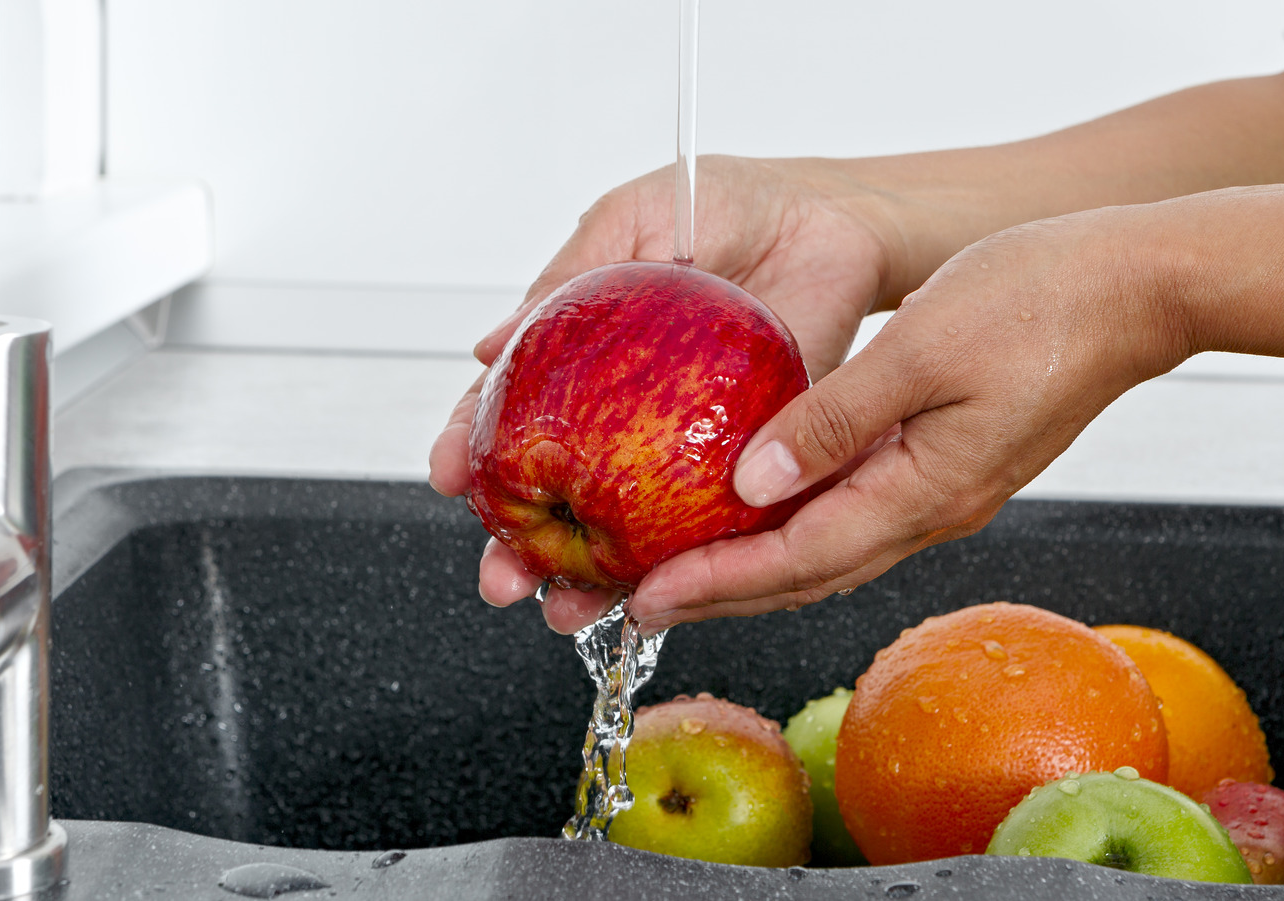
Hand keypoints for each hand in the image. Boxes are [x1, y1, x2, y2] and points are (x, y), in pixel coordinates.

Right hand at [429, 155, 913, 632]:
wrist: (833, 218)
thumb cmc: (729, 203)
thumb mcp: (632, 222)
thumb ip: (563, 281)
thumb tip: (485, 346)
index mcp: (582, 356)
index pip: (515, 413)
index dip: (476, 449)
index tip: (450, 479)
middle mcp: (623, 414)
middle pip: (560, 494)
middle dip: (521, 547)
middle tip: (500, 580)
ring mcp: (681, 446)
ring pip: (626, 529)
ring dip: (589, 579)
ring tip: (562, 611)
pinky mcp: (749, 462)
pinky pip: (707, 525)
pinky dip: (679, 564)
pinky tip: (651, 598)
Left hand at [626, 206, 1183, 630]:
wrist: (1137, 288)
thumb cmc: (1038, 300)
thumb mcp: (920, 349)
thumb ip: (833, 420)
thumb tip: (750, 486)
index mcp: (927, 490)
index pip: (799, 561)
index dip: (717, 584)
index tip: (647, 596)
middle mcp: (935, 510)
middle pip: (808, 576)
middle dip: (723, 596)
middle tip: (641, 602)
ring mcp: (946, 494)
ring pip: (831, 554)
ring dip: (755, 571)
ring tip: (684, 571)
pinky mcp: (950, 468)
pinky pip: (856, 518)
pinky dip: (796, 530)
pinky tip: (758, 513)